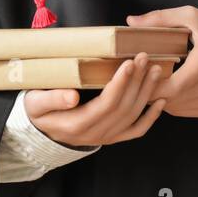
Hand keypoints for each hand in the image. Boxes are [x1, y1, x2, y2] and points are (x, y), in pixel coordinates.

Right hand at [23, 52, 165, 148]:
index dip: (120, 83)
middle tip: (145, 58)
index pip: (106, 103)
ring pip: (133, 116)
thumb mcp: (35, 103)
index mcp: (77, 125)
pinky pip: (136, 130)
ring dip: (146, 92)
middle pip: (124, 107)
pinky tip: (162, 100)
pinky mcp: (112, 137)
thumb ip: (51, 100)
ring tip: (155, 70)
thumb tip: (72, 96)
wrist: (40, 131)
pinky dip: (151, 116)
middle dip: (137, 81)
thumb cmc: (37, 111)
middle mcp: (95, 134)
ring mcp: (106, 138)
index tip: (129, 63)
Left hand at [127, 6, 197, 117]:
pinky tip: (173, 87)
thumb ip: (162, 18)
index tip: (140, 71)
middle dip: (151, 89)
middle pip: (168, 99)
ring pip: (173, 107)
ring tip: (157, 80)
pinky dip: (173, 101)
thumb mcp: (192, 17)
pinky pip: (183, 111)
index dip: (149, 83)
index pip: (168, 87)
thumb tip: (131, 21)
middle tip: (142, 75)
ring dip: (161, 96)